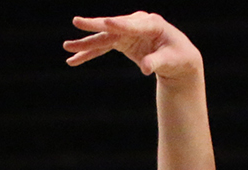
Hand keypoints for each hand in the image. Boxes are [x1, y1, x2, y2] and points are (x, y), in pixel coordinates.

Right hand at [64, 12, 202, 79]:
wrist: (179, 60)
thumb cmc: (178, 58)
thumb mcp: (171, 62)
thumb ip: (157, 62)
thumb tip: (146, 69)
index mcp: (152, 24)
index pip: (132, 25)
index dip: (118, 24)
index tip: (105, 22)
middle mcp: (137, 24)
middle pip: (112, 26)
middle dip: (94, 27)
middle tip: (77, 22)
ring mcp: (128, 31)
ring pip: (103, 37)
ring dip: (86, 44)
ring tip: (67, 48)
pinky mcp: (122, 41)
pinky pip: (103, 46)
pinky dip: (89, 54)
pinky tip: (74, 60)